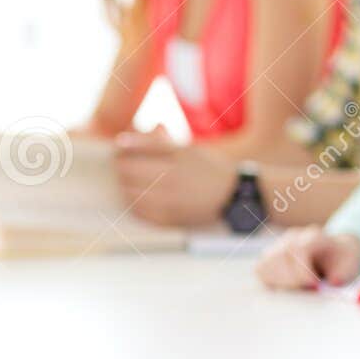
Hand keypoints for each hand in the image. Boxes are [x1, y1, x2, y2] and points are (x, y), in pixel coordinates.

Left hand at [113, 129, 235, 227]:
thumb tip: (122, 140)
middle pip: (126, 172)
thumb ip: (156, 142)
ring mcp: (170, 199)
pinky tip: (143, 199)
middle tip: (127, 168)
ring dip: (126, 187)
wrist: (237, 194)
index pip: (134, 151)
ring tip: (135, 184)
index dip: (122, 152)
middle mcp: (172, 177)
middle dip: (122, 168)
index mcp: (176, 156)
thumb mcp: (188, 148)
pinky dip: (134, 204)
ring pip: (128, 193)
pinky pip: (138, 211)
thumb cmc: (210, 168)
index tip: (122, 152)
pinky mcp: (170, 218)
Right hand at [255, 227, 359, 289]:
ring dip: (280, 281)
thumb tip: (331, 283)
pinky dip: (270, 282)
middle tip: (307, 290)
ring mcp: (278, 245)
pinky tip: (287, 287)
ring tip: (298, 289)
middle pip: (280, 256)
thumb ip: (341, 275)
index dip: (303, 269)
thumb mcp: (350, 267)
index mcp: (315, 236)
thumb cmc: (342, 261)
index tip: (313, 285)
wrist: (337, 252)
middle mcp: (293, 237)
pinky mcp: (269, 257)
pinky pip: (261, 270)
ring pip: (266, 263)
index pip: (300, 248)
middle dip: (291, 279)